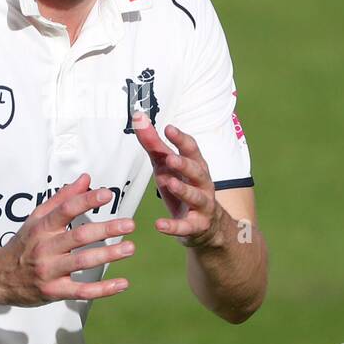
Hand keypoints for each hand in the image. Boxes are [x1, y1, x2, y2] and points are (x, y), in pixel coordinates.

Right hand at [0, 173, 135, 305]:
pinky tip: (122, 283)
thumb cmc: (24, 245)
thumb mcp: (37, 218)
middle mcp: (45, 248)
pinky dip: (103, 289)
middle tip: (129, 224)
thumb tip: (86, 178)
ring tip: (130, 247)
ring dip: (108, 255)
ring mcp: (49, 271)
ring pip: (82, 262)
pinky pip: (81, 291)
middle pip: (78, 236)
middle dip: (106, 229)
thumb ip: (62, 198)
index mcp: (42, 228)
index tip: (107, 194)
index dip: (87, 201)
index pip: (65, 210)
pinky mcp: (53, 291)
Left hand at [130, 111, 224, 247]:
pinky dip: (173, 226)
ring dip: (183, 190)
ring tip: (169, 183)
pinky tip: (159, 225)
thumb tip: (138, 117)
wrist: (205, 225)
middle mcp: (203, 183)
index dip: (181, 139)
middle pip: (197, 171)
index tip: (168, 129)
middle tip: (170, 158)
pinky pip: (186, 226)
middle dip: (185, 164)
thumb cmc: (183, 187)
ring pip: (196, 197)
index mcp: (196, 165)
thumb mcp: (167, 166)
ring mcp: (202, 205)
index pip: (192, 149)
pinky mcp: (196, 225)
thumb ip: (154, 144)